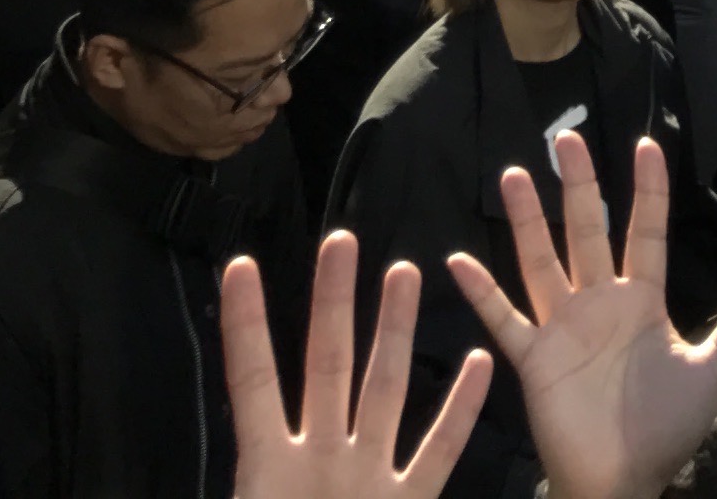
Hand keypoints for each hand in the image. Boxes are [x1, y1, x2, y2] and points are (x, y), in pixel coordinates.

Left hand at [227, 234, 485, 498]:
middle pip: (329, 363)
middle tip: (340, 242)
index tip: (239, 268)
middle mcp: (319, 462)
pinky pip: (438, 452)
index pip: (255, 381)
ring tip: (403, 271)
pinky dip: (460, 410)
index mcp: (268, 468)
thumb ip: (241, 482)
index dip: (246, 326)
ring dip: (394, 331)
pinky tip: (477, 364)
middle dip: (333, 302)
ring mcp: (366, 479)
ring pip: (385, 392)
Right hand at [444, 134, 716, 498]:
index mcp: (642, 302)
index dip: (647, 191)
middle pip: (587, 232)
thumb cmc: (666, 428)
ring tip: (512, 175)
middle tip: (565, 139)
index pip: (645, 233)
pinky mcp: (534, 358)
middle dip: (578, 186)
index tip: (645, 145)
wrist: (625, 480)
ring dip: (526, 221)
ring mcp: (563, 328)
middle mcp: (599, 304)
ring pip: (541, 262)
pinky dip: (482, 292)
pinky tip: (458, 261)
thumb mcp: (712, 370)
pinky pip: (505, 319)